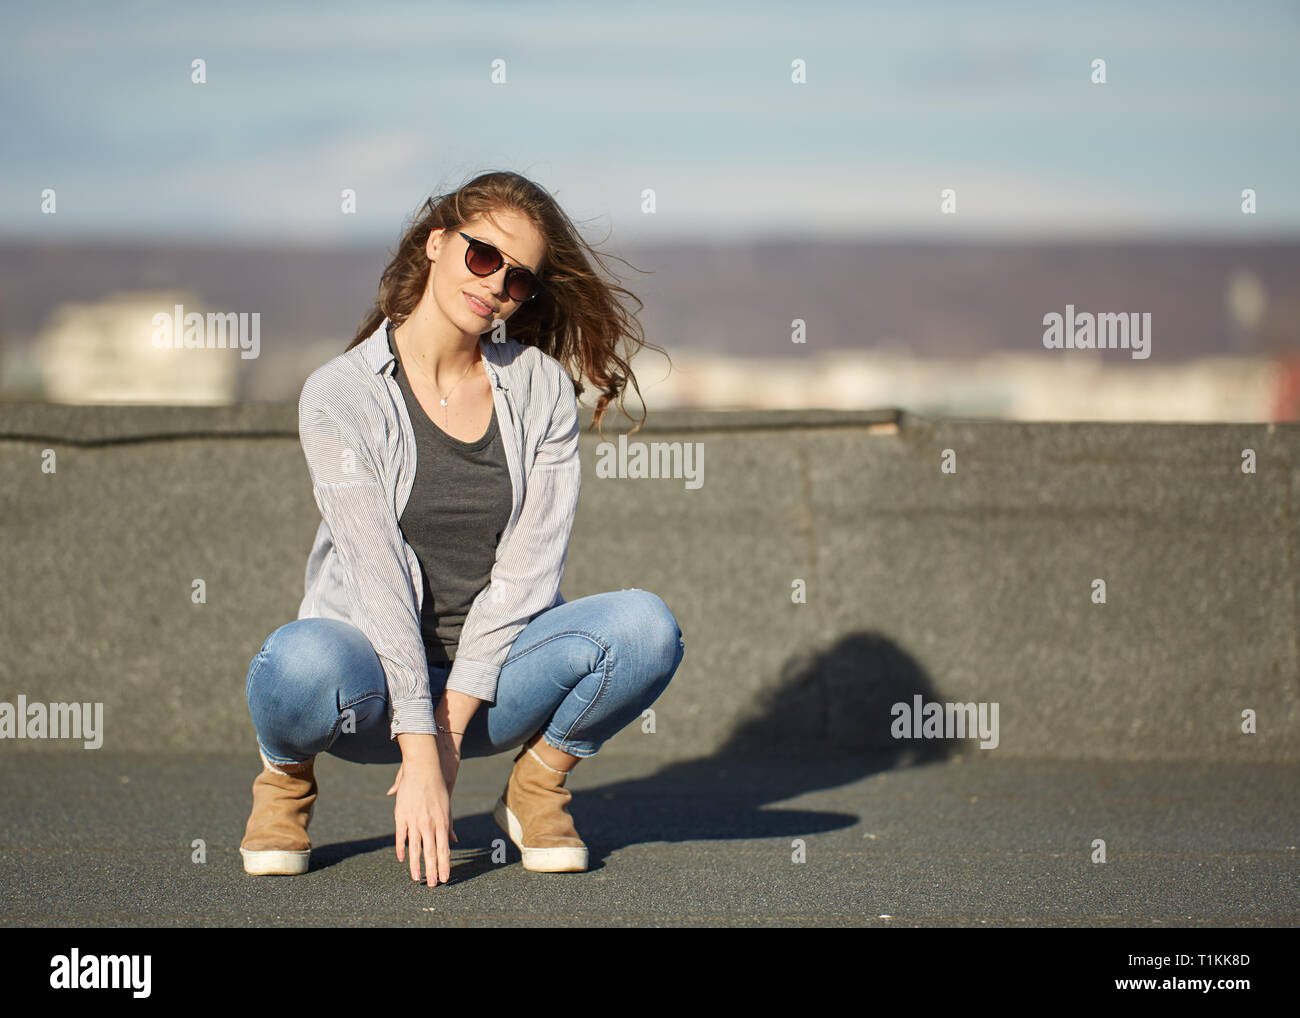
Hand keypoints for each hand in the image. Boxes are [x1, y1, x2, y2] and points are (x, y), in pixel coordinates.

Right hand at [387, 750, 457, 885]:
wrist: (424, 769)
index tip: (445, 879)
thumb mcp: (447, 807)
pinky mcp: (402, 815)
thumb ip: (448, 825)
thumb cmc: (438, 788)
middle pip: (431, 853)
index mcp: (442, 822)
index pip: (444, 850)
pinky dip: (401, 848)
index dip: (444, 865)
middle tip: (433, 886)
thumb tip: (454, 840)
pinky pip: (401, 836)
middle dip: (432, 871)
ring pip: (416, 849)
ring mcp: (415, 821)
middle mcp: (429, 824)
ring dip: (416, 866)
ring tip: (417, 879)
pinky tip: (402, 859)